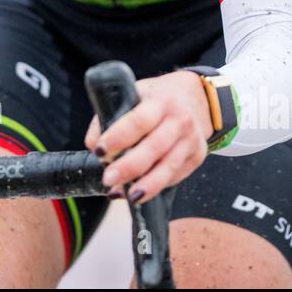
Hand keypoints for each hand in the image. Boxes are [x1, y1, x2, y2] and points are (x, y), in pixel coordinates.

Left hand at [83, 71, 212, 205]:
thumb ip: (111, 116)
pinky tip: (140, 194)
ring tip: (128, 196)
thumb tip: (94, 146)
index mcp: (160, 101)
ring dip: (147, 185)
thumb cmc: (156, 99)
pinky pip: (175, 176)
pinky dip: (156, 187)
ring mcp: (191, 140)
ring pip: (168, 167)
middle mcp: (180, 120)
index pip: (138, 121)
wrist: (196, 98)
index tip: (100, 150)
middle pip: (154, 147)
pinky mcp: (197, 156)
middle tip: (108, 178)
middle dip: (129, 167)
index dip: (117, 138)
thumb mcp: (134, 95)